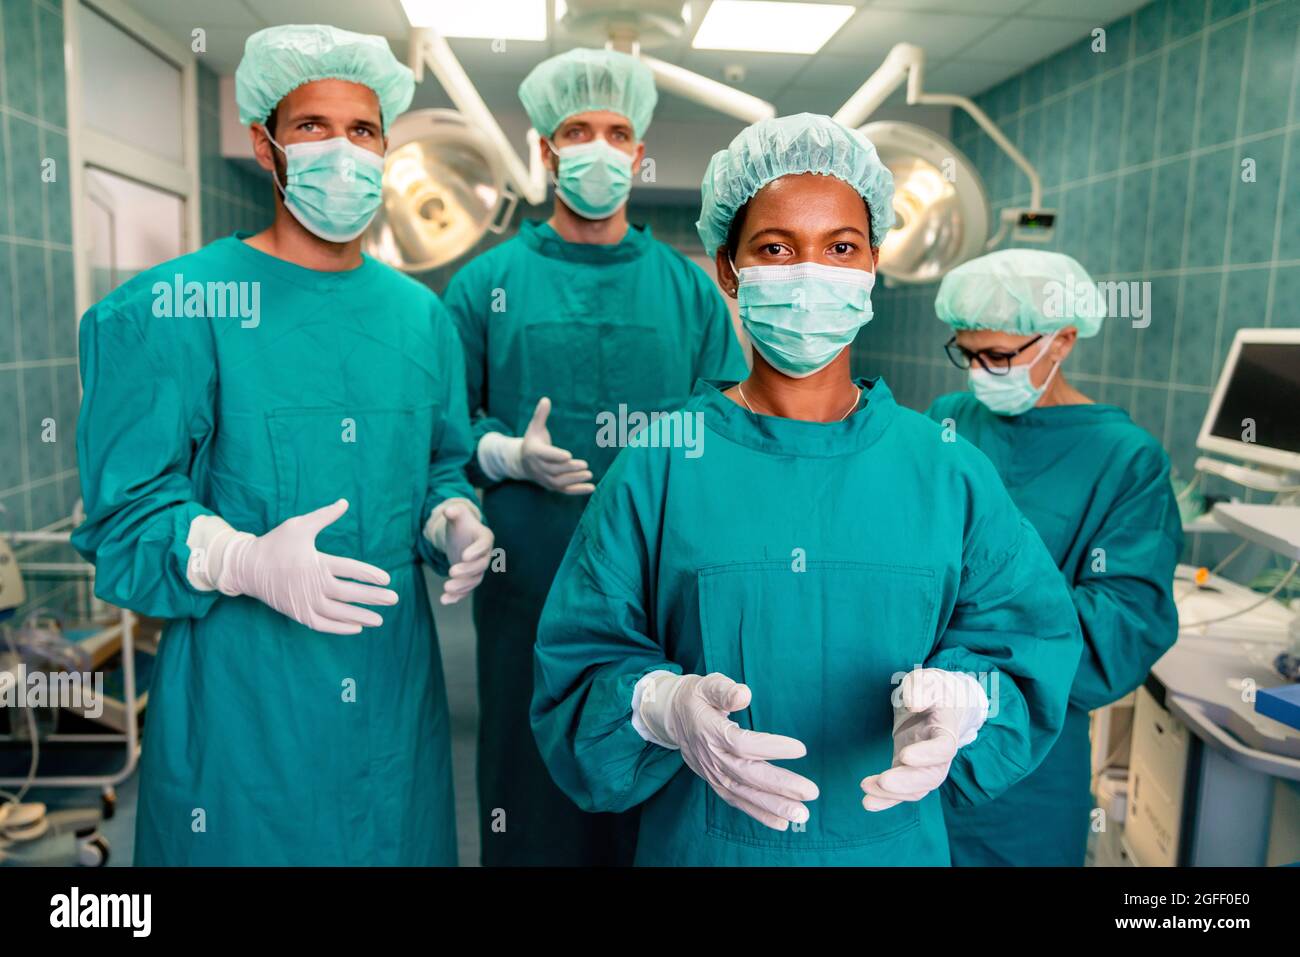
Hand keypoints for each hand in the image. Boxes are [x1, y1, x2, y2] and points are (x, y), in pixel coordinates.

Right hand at [218, 499, 397, 634]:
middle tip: (393, 599)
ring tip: (379, 620)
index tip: (387, 579)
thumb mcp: (299, 525)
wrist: (247, 567)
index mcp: (317, 562)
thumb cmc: (275, 543)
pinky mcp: (297, 613)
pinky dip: (339, 628)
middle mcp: (313, 584)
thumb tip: (345, 502)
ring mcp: (305, 601)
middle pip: (349, 593)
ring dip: (360, 616)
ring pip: (338, 612)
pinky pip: (322, 624)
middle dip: (373, 597)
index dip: (370, 575)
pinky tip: (356, 628)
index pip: (350, 569)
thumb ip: (324, 516)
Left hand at [438, 503, 492, 604]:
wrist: (459, 536)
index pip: (484, 545)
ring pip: (474, 580)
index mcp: (485, 538)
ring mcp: (477, 569)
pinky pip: (466, 590)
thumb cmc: (460, 523)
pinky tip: (444, 601)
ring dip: (462, 587)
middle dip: (467, 571)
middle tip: (452, 572)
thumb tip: (449, 510)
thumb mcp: (457, 514)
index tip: (464, 556)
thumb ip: (454, 512)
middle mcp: (484, 555)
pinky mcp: (469, 578)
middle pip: (481, 566)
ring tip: (446, 589)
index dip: (476, 551)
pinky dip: (457, 596)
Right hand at [519, 397, 594, 494]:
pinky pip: (564, 491)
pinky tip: (592, 488)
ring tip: (589, 474)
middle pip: (554, 470)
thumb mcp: (534, 427)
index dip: (556, 456)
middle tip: (585, 464)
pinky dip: (577, 491)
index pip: (545, 455)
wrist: (522, 462)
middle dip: (569, 468)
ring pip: (559, 482)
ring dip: (574, 480)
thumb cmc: (533, 441)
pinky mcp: (552, 486)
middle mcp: (538, 467)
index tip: (568, 455)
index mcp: (534, 452)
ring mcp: (545, 479)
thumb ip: (540, 415)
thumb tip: (546, 399)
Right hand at [637, 672, 818, 830]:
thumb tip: (744, 694)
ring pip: (744, 793)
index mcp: (710, 730)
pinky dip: (758, 814)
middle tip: (810, 792)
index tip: (800, 749)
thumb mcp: (707, 684)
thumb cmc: (696, 697)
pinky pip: (737, 801)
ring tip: (801, 814)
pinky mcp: (715, 782)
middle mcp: (711, 756)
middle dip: (780, 786)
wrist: (671, 716)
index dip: (771, 748)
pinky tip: (781, 823)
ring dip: (773, 806)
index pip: (742, 744)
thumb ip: (724, 690)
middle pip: (747, 775)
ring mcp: (712, 773)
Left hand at [861, 668, 988, 811]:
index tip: (904, 755)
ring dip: (892, 794)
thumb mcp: (927, 679)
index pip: (943, 748)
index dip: (927, 755)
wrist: (940, 702)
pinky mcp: (910, 770)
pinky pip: (903, 791)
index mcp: (947, 728)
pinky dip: (887, 799)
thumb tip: (914, 702)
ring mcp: (926, 764)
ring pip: (918, 789)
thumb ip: (920, 688)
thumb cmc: (933, 689)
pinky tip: (868, 803)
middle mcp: (940, 753)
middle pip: (931, 776)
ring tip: (865, 788)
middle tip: (882, 781)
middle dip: (907, 782)